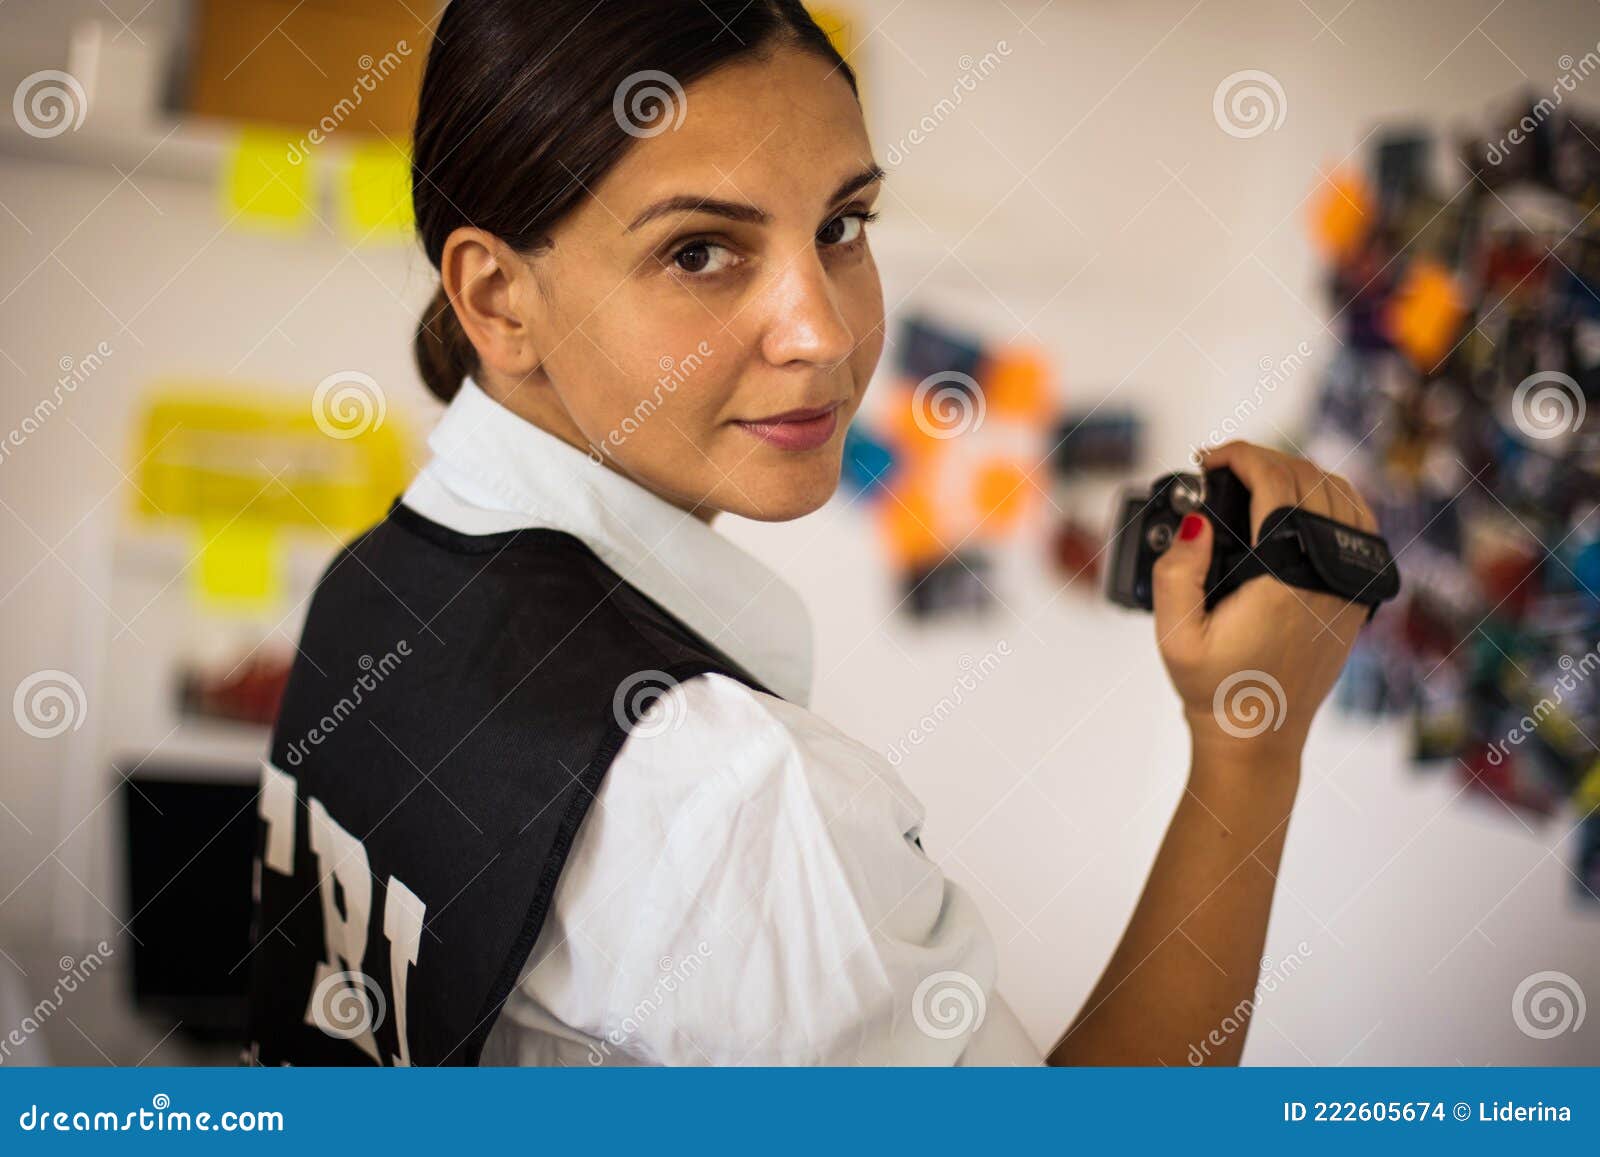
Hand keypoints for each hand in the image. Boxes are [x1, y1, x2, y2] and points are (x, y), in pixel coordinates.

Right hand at [1150, 441, 1377, 766]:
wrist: (1258, 734)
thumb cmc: (1213, 688)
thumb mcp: (1173, 636)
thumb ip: (1176, 573)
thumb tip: (1196, 520)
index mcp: (1284, 581)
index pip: (1276, 486)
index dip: (1242, 456)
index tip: (1209, 458)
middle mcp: (1326, 577)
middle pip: (1308, 481)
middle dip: (1263, 459)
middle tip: (1222, 468)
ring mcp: (1349, 585)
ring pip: (1340, 494)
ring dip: (1297, 473)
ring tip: (1254, 479)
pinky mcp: (1357, 594)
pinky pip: (1358, 523)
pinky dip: (1330, 496)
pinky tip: (1298, 498)